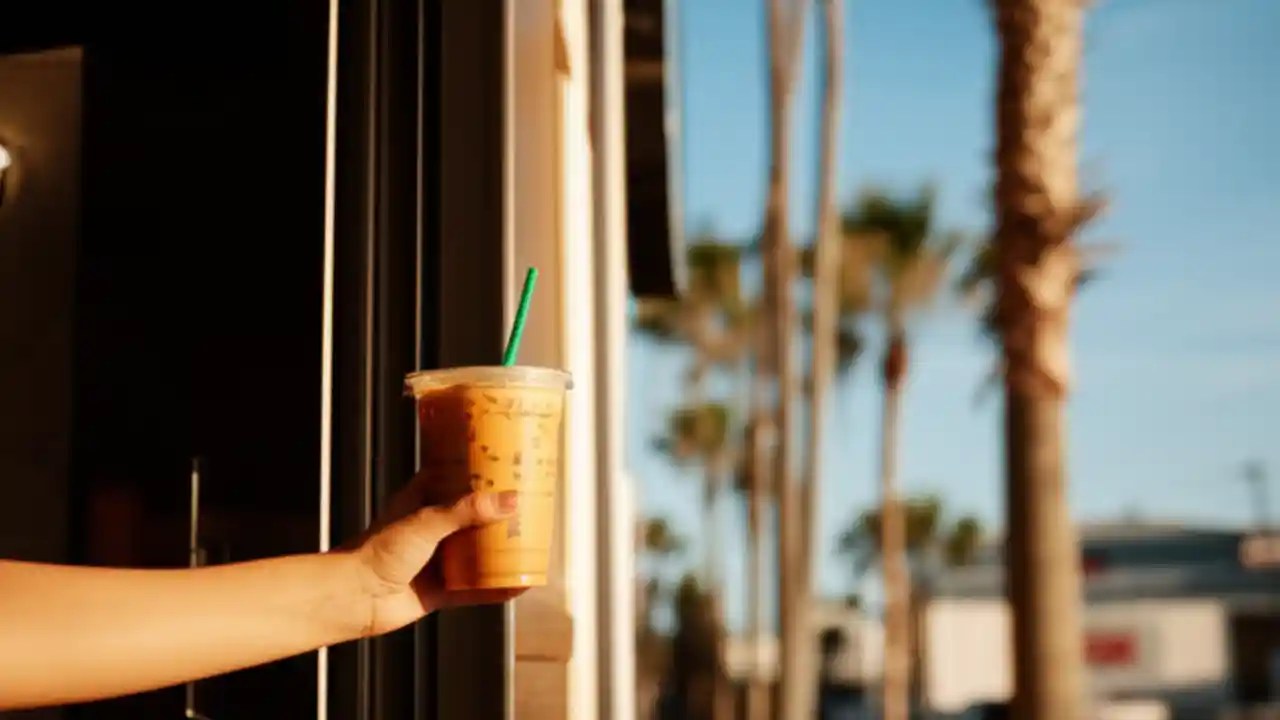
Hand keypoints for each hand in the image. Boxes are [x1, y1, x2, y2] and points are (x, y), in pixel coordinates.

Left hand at [347, 473, 524, 636]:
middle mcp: (435, 528)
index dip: (482, 470)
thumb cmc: (377, 552)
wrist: (355, 597)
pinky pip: (479, 587)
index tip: (509, 463)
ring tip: (533, 541)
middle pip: (476, 515)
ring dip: (504, 548)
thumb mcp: (426, 521)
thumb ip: (466, 511)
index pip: (458, 476)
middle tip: (532, 505)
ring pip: (480, 550)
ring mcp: (440, 558)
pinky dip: (500, 586)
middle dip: (501, 512)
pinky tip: (521, 584)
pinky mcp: (444, 588)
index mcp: (425, 499)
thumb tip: (508, 501)